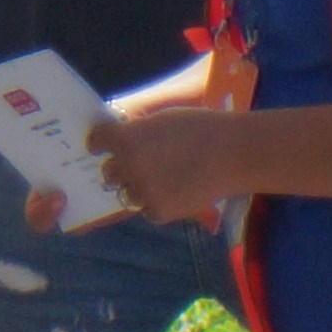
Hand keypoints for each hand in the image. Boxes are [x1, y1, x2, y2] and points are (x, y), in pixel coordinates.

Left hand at [88, 98, 239, 230]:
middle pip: (109, 172)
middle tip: (140, 167)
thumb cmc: (203, 128)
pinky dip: (157, 206)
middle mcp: (128, 165)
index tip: (106, 146)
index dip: (102, 143)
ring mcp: (143, 190)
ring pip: (128, 194)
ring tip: (163, 183)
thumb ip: (138, 133)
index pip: (97, 141)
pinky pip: (148, 211)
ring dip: (139, 190)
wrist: (235, 153)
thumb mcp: (162, 120)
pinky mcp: (159, 211)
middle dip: (121, 169)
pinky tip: (176, 195)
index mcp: (125, 137)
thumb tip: (124, 143)